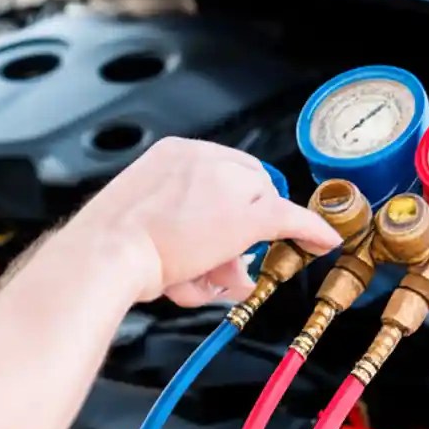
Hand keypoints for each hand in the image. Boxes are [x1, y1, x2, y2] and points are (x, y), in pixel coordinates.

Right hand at [64, 137, 341, 305]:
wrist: (109, 252)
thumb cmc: (112, 245)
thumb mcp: (141, 216)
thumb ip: (174, 220)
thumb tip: (203, 247)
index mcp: (173, 153)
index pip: (224, 169)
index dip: (232, 200)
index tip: (233, 219)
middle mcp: (203, 158)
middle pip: (249, 186)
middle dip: (242, 225)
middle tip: (226, 255)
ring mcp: (228, 184)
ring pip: (263, 208)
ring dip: (246, 246)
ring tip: (213, 275)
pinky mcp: (249, 215)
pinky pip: (290, 220)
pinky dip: (308, 231)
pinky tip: (320, 240)